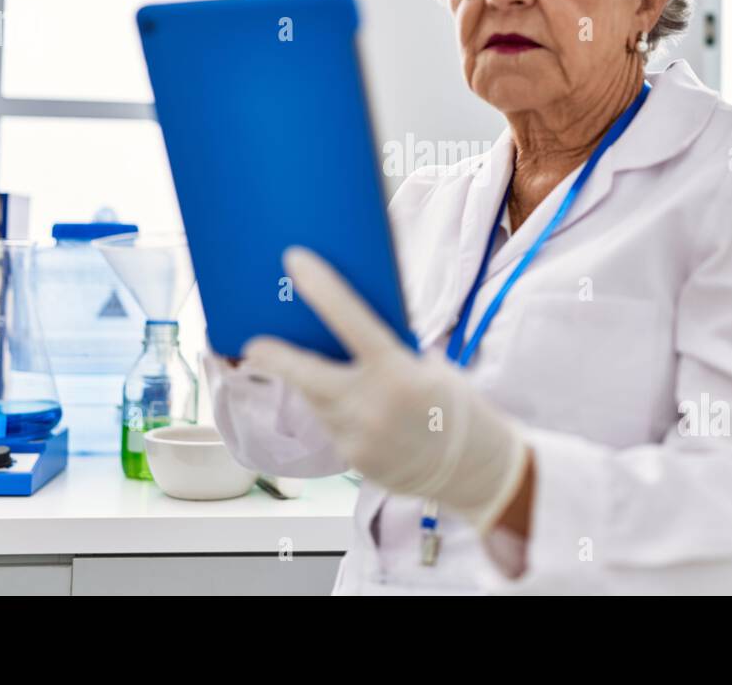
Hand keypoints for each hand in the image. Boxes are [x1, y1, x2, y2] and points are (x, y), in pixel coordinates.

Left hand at [241, 247, 529, 533]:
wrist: (476, 470)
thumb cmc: (457, 408)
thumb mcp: (432, 369)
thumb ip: (393, 350)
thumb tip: (354, 321)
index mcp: (399, 373)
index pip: (351, 321)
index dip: (321, 289)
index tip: (295, 261)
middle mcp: (373, 406)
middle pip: (305, 375)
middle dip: (275, 358)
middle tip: (254, 345)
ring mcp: (360, 438)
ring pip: (316, 401)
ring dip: (312, 384)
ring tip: (313, 370)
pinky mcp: (355, 460)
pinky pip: (332, 427)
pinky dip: (336, 412)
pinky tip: (352, 408)